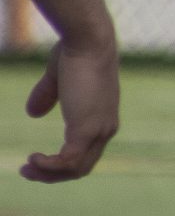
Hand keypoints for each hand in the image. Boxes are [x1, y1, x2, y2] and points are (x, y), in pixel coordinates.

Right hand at [24, 37, 117, 181]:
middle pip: (81, 167)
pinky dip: (49, 166)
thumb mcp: (58, 79)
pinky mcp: (87, 129)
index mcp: (102, 119)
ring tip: (26, 168)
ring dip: (48, 173)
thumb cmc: (75, 52)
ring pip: (75, 169)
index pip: (86, 153)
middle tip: (27, 171)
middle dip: (53, 174)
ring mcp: (99, 130)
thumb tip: (32, 113)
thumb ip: (48, 96)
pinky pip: (68, 161)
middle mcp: (105, 129)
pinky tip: (33, 159)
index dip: (62, 163)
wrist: (88, 41)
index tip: (37, 162)